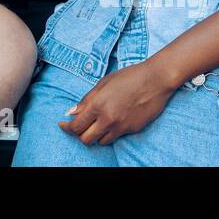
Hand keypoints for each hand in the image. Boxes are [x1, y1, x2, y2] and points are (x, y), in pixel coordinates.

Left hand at [58, 59, 176, 144]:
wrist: (155, 80)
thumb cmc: (129, 77)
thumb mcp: (103, 83)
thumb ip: (86, 100)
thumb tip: (71, 112)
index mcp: (98, 104)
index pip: (76, 126)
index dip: (66, 128)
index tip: (63, 125)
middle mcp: (108, 119)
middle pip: (86, 139)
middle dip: (80, 134)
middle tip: (80, 126)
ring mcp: (121, 126)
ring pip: (101, 141)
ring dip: (96, 135)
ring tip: (98, 123)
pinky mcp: (132, 130)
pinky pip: (116, 136)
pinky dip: (111, 132)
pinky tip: (114, 119)